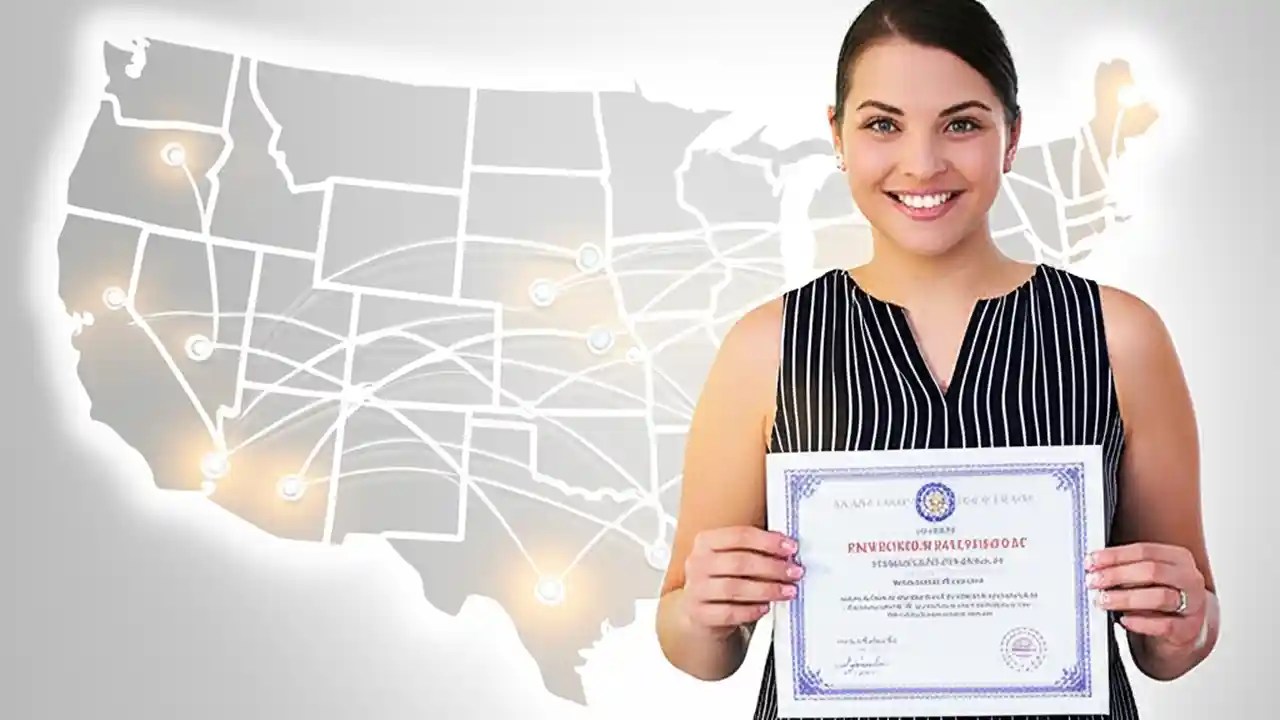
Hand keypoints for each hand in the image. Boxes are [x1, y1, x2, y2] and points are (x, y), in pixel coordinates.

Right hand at [680, 526, 803, 637]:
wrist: (697, 611)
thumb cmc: (722, 579)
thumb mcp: (730, 558)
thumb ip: (754, 552)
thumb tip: (787, 552)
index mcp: (706, 541)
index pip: (739, 535)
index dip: (768, 541)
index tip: (790, 548)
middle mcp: (697, 563)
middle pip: (739, 562)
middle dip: (772, 567)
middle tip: (794, 572)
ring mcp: (696, 589)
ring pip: (734, 588)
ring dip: (767, 589)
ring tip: (787, 591)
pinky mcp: (700, 614)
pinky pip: (729, 613)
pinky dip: (750, 611)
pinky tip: (765, 608)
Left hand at [1086, 542, 1206, 647]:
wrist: (1186, 629)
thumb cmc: (1161, 596)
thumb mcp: (1149, 578)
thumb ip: (1128, 569)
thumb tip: (1095, 566)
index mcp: (1178, 558)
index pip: (1144, 550)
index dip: (1115, 555)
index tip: (1092, 561)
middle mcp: (1189, 579)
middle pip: (1152, 571)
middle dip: (1117, 575)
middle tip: (1094, 581)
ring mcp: (1193, 605)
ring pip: (1160, 597)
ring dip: (1125, 598)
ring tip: (1104, 601)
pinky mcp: (1189, 629)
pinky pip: (1165, 625)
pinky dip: (1141, 622)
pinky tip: (1124, 620)